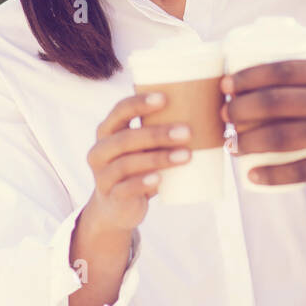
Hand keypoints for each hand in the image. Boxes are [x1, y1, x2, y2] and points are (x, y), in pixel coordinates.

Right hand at [83, 93, 190, 233]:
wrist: (117, 207)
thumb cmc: (137, 167)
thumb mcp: (142, 148)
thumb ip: (159, 131)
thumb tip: (205, 111)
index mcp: (108, 130)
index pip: (120, 110)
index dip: (140, 103)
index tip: (165, 98)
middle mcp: (100, 150)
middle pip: (126, 138)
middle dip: (158, 134)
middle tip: (187, 132)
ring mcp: (102, 174)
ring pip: (127, 163)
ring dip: (158, 158)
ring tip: (186, 156)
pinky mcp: (111, 196)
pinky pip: (125, 188)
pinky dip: (143, 183)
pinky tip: (160, 179)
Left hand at [220, 42, 305, 184]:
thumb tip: (302, 46)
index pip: (282, 69)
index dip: (248, 77)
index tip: (226, 83)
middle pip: (275, 103)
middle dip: (240, 110)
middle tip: (223, 114)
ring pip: (284, 138)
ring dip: (250, 142)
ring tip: (232, 144)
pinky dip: (276, 175)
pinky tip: (254, 176)